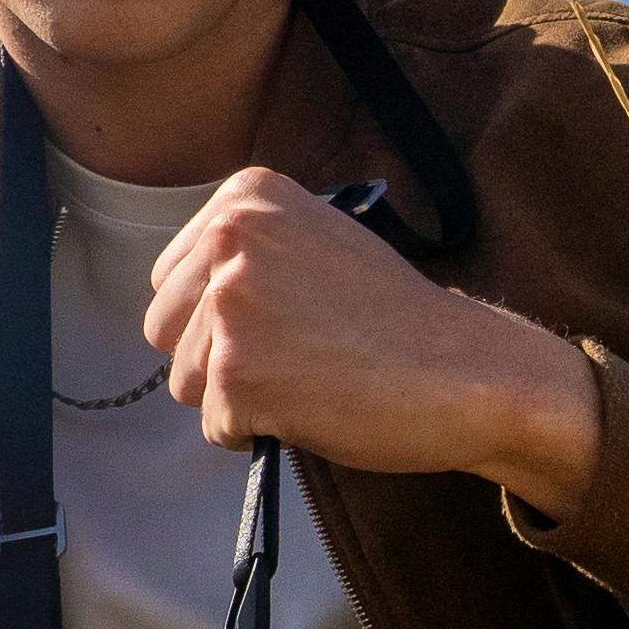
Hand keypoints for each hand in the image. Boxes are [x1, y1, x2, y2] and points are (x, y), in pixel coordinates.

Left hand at [141, 172, 601, 516]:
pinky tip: (314, 407)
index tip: (289, 317)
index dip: (220, 315)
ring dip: (239, 396)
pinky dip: (259, 432)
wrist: (464, 370)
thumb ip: (246, 253)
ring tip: (311, 376)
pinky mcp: (238, 374)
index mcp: (247, 196)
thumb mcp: (316, 242)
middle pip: (163, 328)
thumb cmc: (396, 319)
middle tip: (298, 354)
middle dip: (216, 357)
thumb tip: (178, 300)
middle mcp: (230, 239)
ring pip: (184, 381)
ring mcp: (231, 306)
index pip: (171, 276)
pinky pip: (216, 426)